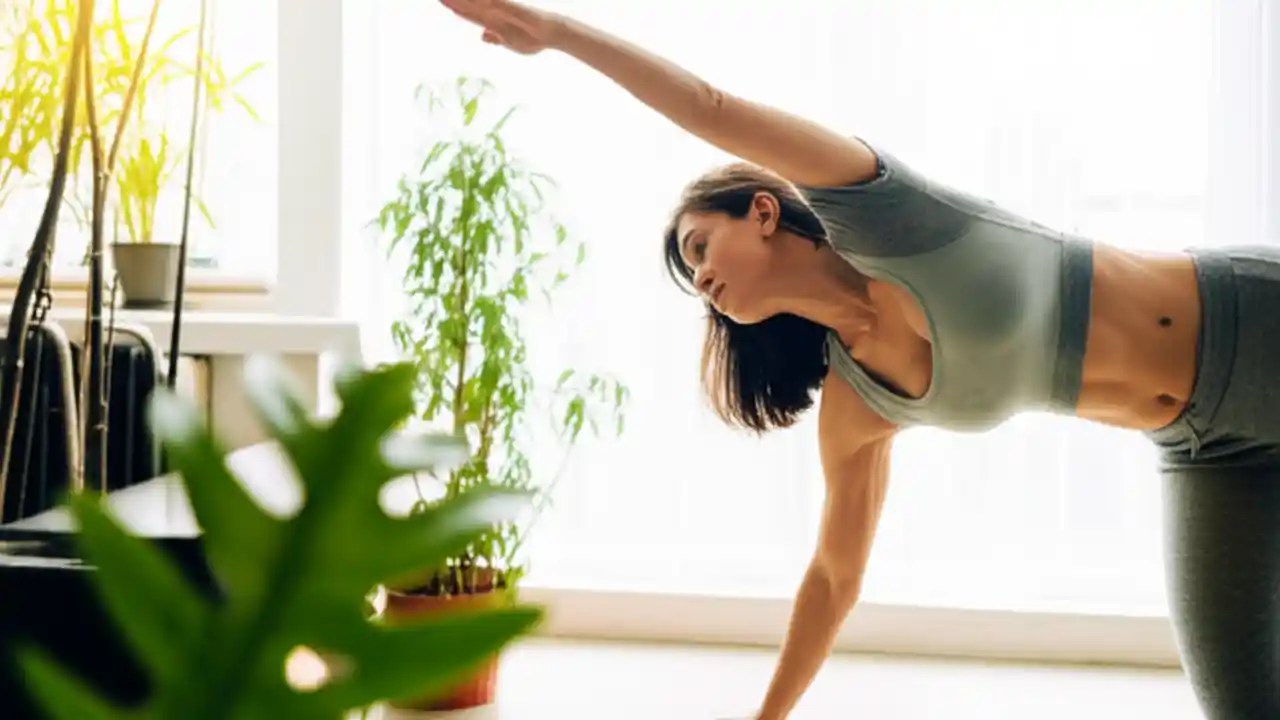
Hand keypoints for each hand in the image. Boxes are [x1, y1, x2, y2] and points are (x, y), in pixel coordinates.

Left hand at [438, 0, 562, 54]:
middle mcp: (495, 14)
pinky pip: (497, 4)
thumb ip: (497, 38)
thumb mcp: (510, 42)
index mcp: (493, 23)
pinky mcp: (512, 9)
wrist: (551, 33)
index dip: (456, 8)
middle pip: (470, 6)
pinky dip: (487, 2)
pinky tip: (480, 2)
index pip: (470, 14)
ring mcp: (503, 10)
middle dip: (455, 2)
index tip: (442, 1)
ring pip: (479, 3)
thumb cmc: (533, 38)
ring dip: (466, 1)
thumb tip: (484, 36)